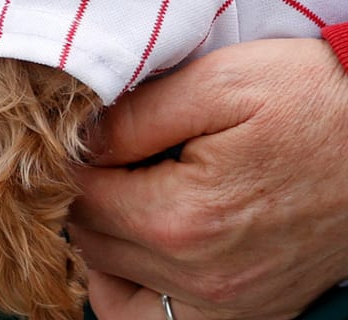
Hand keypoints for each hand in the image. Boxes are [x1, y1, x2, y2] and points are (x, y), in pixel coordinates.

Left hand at [69, 38, 347, 319]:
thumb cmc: (307, 98)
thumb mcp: (218, 82)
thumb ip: (135, 117)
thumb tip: (79, 140)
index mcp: (184, 216)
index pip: (80, 196)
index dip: (71, 157)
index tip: (87, 130)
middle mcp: (201, 277)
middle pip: (90, 241)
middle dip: (85, 194)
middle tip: (112, 155)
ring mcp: (229, 306)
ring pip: (112, 289)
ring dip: (101, 243)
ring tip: (122, 196)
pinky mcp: (250, 314)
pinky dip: (131, 291)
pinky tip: (141, 245)